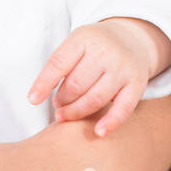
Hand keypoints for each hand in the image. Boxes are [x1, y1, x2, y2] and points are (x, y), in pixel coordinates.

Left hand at [27, 18, 170, 136]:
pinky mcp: (137, 83)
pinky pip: (123, 107)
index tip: (32, 100)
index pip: (59, 63)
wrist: (133, 39)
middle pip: (76, 85)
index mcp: (84, 38)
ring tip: (66, 114)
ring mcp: (123, 68)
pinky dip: (111, 122)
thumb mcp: (76, 44)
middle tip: (57, 105)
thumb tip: (38, 97)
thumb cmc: (95, 47)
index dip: (43, 83)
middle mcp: (105, 51)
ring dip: (76, 112)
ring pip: (95, 98)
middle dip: (62, 100)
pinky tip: (98, 132)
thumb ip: (61, 65)